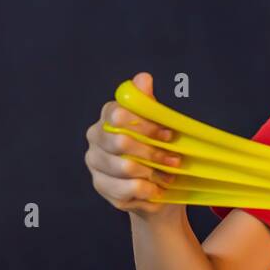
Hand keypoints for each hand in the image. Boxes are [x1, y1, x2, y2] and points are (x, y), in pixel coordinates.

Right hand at [84, 71, 183, 216]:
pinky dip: (146, 191)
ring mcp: (96, 165)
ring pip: (125, 168)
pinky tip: (157, 190)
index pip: (117, 115)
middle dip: (152, 152)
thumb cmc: (154, 148)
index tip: (168, 134)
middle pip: (121, 142)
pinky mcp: (101, 187)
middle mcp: (95, 140)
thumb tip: (143, 78)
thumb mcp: (155, 124)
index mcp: (107, 118)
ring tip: (168, 176)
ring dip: (152, 173)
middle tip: (174, 160)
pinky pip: (125, 190)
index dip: (145, 125)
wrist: (153, 185)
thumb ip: (147, 103)